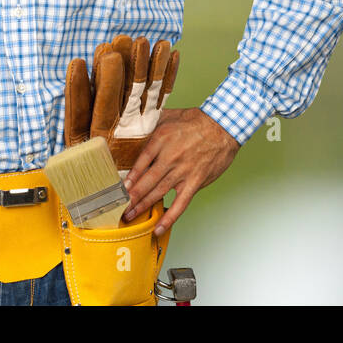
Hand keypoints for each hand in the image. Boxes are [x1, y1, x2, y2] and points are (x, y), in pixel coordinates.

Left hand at [122, 107, 239, 235]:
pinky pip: (180, 204)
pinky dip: (169, 218)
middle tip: (118, 208)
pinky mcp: (195, 182)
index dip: (129, 177)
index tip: (119, 188)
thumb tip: (134, 123)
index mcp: (161, 139)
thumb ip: (151, 121)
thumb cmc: (198, 121)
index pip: (139, 162)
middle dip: (130, 197)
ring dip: (142, 206)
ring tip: (130, 216)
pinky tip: (158, 228)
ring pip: (158, 193)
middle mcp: (170, 157)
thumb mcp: (170, 115)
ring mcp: (183, 171)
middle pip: (145, 181)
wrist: (224, 127)